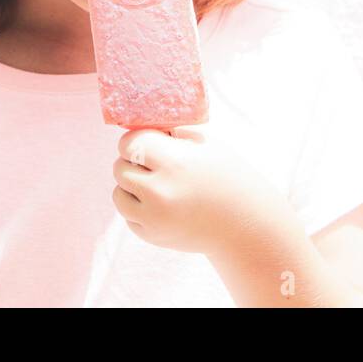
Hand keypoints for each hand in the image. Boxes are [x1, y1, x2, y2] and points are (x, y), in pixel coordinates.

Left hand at [111, 124, 290, 255]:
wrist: (244, 224)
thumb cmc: (226, 176)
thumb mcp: (205, 144)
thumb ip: (170, 133)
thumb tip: (139, 124)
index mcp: (174, 163)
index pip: (129, 143)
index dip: (137, 140)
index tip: (151, 143)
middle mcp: (159, 192)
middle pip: (120, 167)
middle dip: (134, 162)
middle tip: (156, 164)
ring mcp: (154, 218)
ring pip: (118, 193)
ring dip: (132, 186)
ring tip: (157, 183)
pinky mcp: (152, 236)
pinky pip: (128, 215)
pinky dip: (139, 207)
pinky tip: (162, 203)